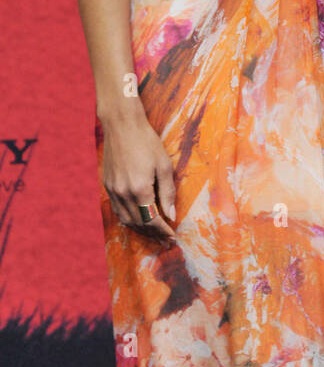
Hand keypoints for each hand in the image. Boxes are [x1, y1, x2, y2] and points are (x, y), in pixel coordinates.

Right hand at [99, 102, 176, 241]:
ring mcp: (112, 190)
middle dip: (153, 234)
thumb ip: (167, 192)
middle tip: (165, 240)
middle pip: (138, 223)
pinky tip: (138, 220)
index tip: (172, 237)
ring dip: (140, 230)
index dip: (162, 230)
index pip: (152, 219)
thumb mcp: (164, 165)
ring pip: (125, 219)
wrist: (122, 126)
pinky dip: (128, 219)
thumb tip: (171, 215)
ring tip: (154, 234)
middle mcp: (123, 193)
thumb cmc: (147, 142)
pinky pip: (117, 210)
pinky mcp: (107, 185)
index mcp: (139, 188)